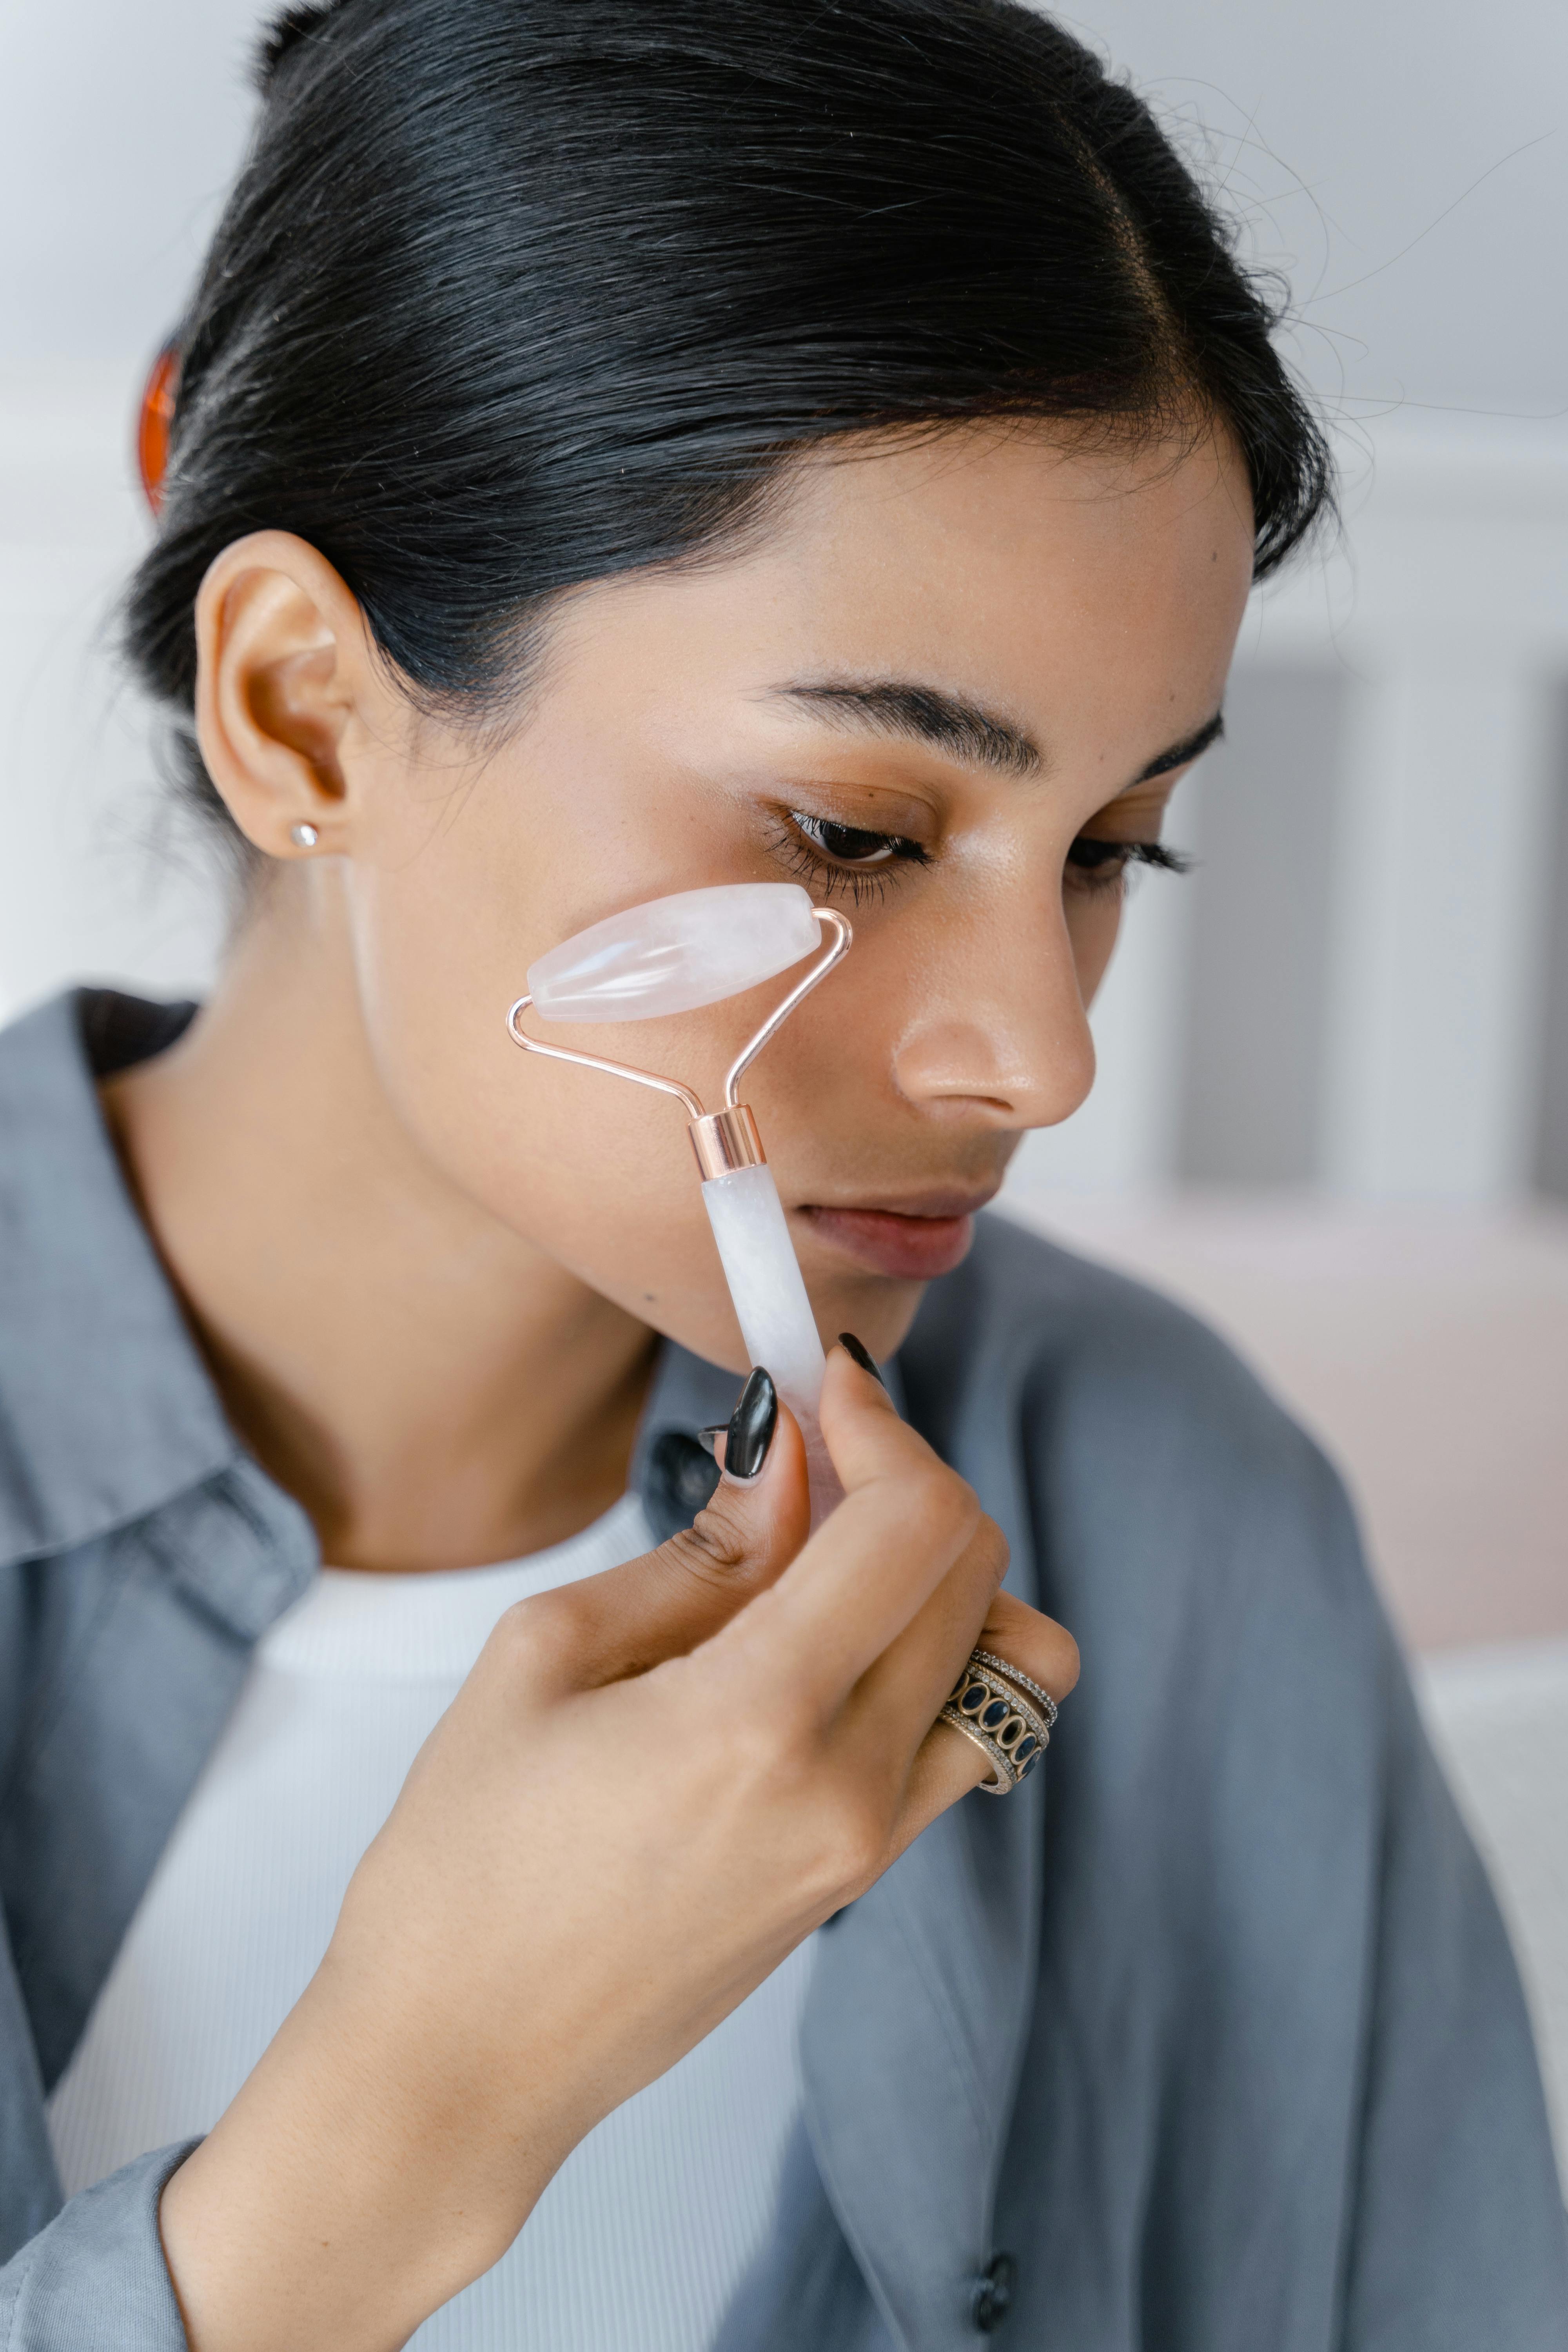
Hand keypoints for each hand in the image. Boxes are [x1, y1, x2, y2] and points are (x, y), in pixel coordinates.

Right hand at [160, 1344, 1076, 2350]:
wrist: (460, 2063)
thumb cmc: (462, 1862)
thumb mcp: (545, 1657)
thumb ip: (697, 1553)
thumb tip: (786, 1457)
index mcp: (758, 1721)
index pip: (915, 1524)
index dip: (885, 1426)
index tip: (827, 1389)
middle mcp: (849, 1788)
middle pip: (974, 1572)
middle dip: (905, 1477)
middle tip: (812, 1448)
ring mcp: (872, 1844)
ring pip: (1009, 1659)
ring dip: (942, 1572)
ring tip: (829, 1553)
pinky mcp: (865, 1876)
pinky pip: (964, 1735)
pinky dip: (933, 1655)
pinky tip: (827, 1640)